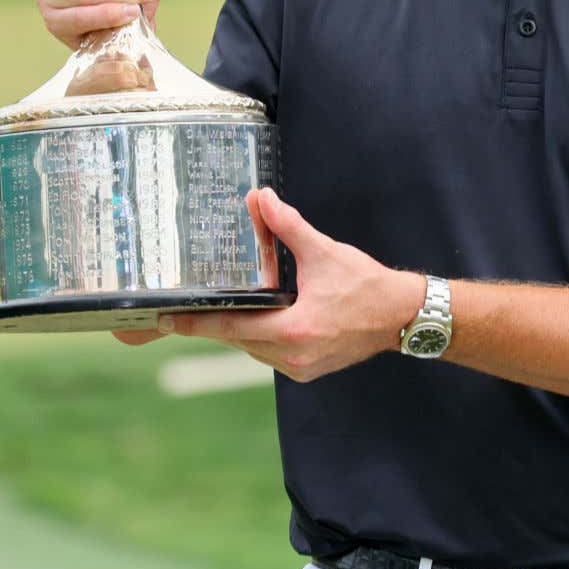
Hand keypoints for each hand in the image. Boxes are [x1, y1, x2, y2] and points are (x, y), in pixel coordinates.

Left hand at [131, 188, 425, 381]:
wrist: (402, 316)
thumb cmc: (366, 285)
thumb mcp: (324, 252)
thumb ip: (288, 226)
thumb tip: (261, 198)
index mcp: (292, 330)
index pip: (230, 327)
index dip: (195, 323)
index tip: (166, 319)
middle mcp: (292, 358)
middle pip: (237, 340)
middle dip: (214, 322)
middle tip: (182, 310)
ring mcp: (300, 369)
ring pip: (253, 350)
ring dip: (239, 331)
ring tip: (216, 310)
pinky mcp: (308, 371)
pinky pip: (271, 355)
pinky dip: (261, 338)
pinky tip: (258, 320)